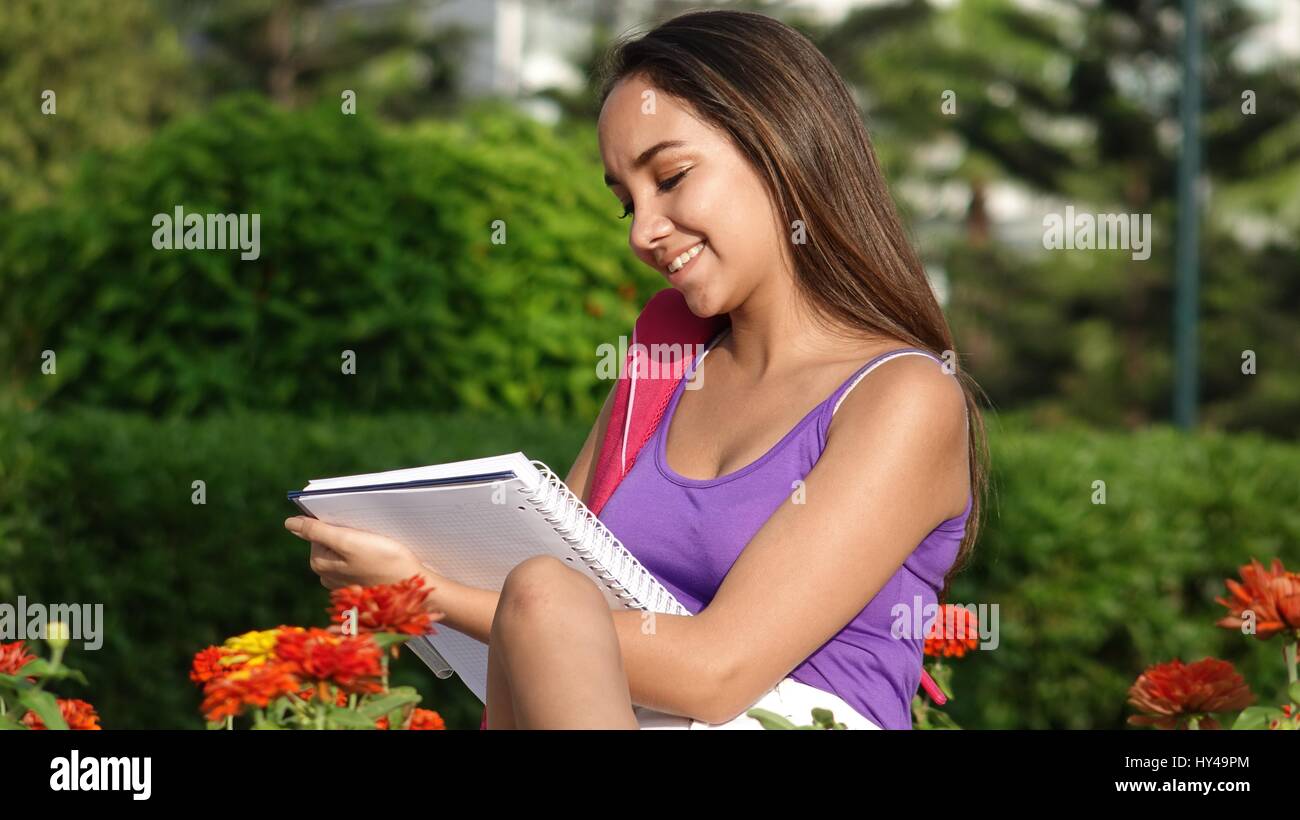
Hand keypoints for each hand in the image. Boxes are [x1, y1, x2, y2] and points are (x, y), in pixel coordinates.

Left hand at [284, 516, 431, 589]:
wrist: (414, 589)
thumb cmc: (385, 561)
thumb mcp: (349, 541)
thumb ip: (317, 531)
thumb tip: (289, 523)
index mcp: (319, 564)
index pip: (318, 530)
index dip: (337, 523)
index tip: (357, 527)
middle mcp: (327, 575)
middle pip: (330, 540)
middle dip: (348, 534)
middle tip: (369, 536)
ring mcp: (342, 582)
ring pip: (345, 551)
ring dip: (358, 544)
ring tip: (377, 547)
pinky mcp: (359, 584)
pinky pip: (356, 562)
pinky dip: (366, 556)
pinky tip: (379, 559)